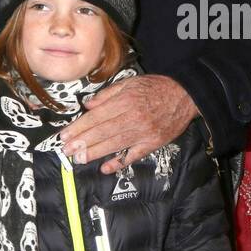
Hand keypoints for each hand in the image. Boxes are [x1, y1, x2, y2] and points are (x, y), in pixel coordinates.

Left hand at [58, 76, 196, 174]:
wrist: (186, 96)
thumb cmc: (157, 87)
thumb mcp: (131, 82)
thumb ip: (108, 94)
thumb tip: (88, 105)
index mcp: (125, 101)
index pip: (96, 116)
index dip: (79, 127)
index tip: (65, 135)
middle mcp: (132, 117)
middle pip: (102, 132)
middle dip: (81, 142)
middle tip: (66, 150)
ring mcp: (143, 132)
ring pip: (114, 145)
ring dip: (94, 153)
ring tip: (78, 159)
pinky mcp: (152, 143)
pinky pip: (133, 156)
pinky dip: (119, 163)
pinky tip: (105, 168)